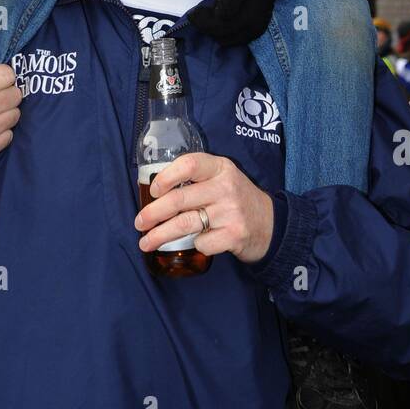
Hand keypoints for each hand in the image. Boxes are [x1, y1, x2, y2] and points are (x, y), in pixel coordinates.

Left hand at [134, 151, 273, 262]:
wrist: (270, 224)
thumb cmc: (236, 199)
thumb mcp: (222, 178)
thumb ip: (196, 179)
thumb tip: (154, 192)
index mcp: (220, 167)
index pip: (189, 164)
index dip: (166, 176)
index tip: (153, 190)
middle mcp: (226, 187)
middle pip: (179, 199)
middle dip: (153, 213)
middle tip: (139, 222)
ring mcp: (231, 212)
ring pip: (185, 224)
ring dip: (160, 235)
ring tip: (145, 242)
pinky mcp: (234, 235)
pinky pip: (201, 243)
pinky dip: (195, 245)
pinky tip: (198, 242)